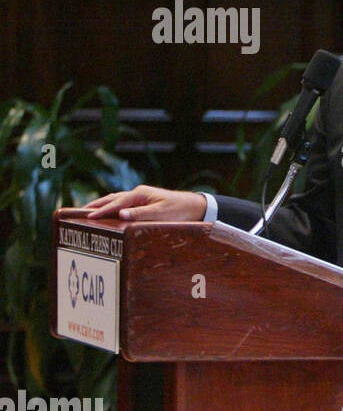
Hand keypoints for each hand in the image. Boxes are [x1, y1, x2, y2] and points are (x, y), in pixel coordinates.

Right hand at [83, 185, 206, 221]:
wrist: (195, 206)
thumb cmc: (180, 210)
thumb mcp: (161, 213)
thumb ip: (141, 214)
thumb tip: (121, 214)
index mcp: (140, 194)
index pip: (116, 203)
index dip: (102, 210)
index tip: (88, 217)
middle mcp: (138, 193)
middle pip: (111, 198)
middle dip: (95, 205)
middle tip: (77, 213)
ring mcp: (140, 197)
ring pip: (115, 200)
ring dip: (101, 205)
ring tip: (86, 212)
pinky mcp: (143, 202)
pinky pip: (122, 203)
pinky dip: (111, 206)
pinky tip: (106, 212)